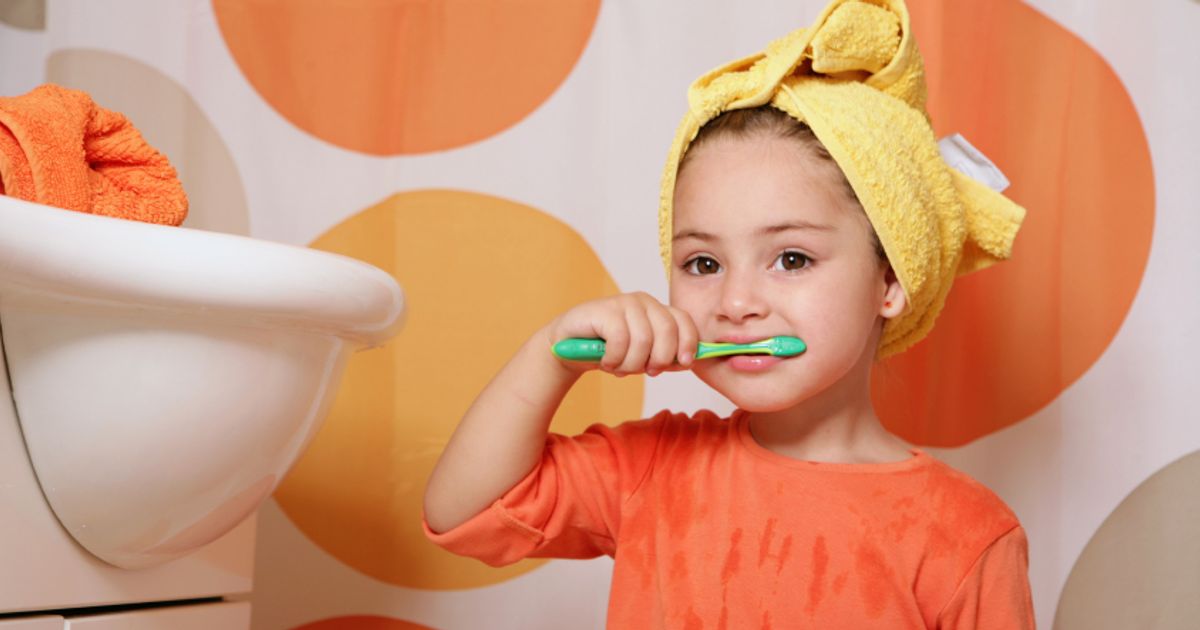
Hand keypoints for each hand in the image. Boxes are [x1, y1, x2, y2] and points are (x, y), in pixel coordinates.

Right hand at [544, 292, 698, 376]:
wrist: (568, 347)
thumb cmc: (610, 352)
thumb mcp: (643, 358)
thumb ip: (666, 358)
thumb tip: (688, 362)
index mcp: (658, 310)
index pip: (684, 321)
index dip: (689, 343)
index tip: (685, 363)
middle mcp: (644, 302)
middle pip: (667, 332)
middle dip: (659, 359)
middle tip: (645, 372)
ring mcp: (624, 303)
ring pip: (643, 340)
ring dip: (631, 363)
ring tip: (619, 367)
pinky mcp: (605, 310)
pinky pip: (621, 340)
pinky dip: (614, 358)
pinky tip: (606, 361)